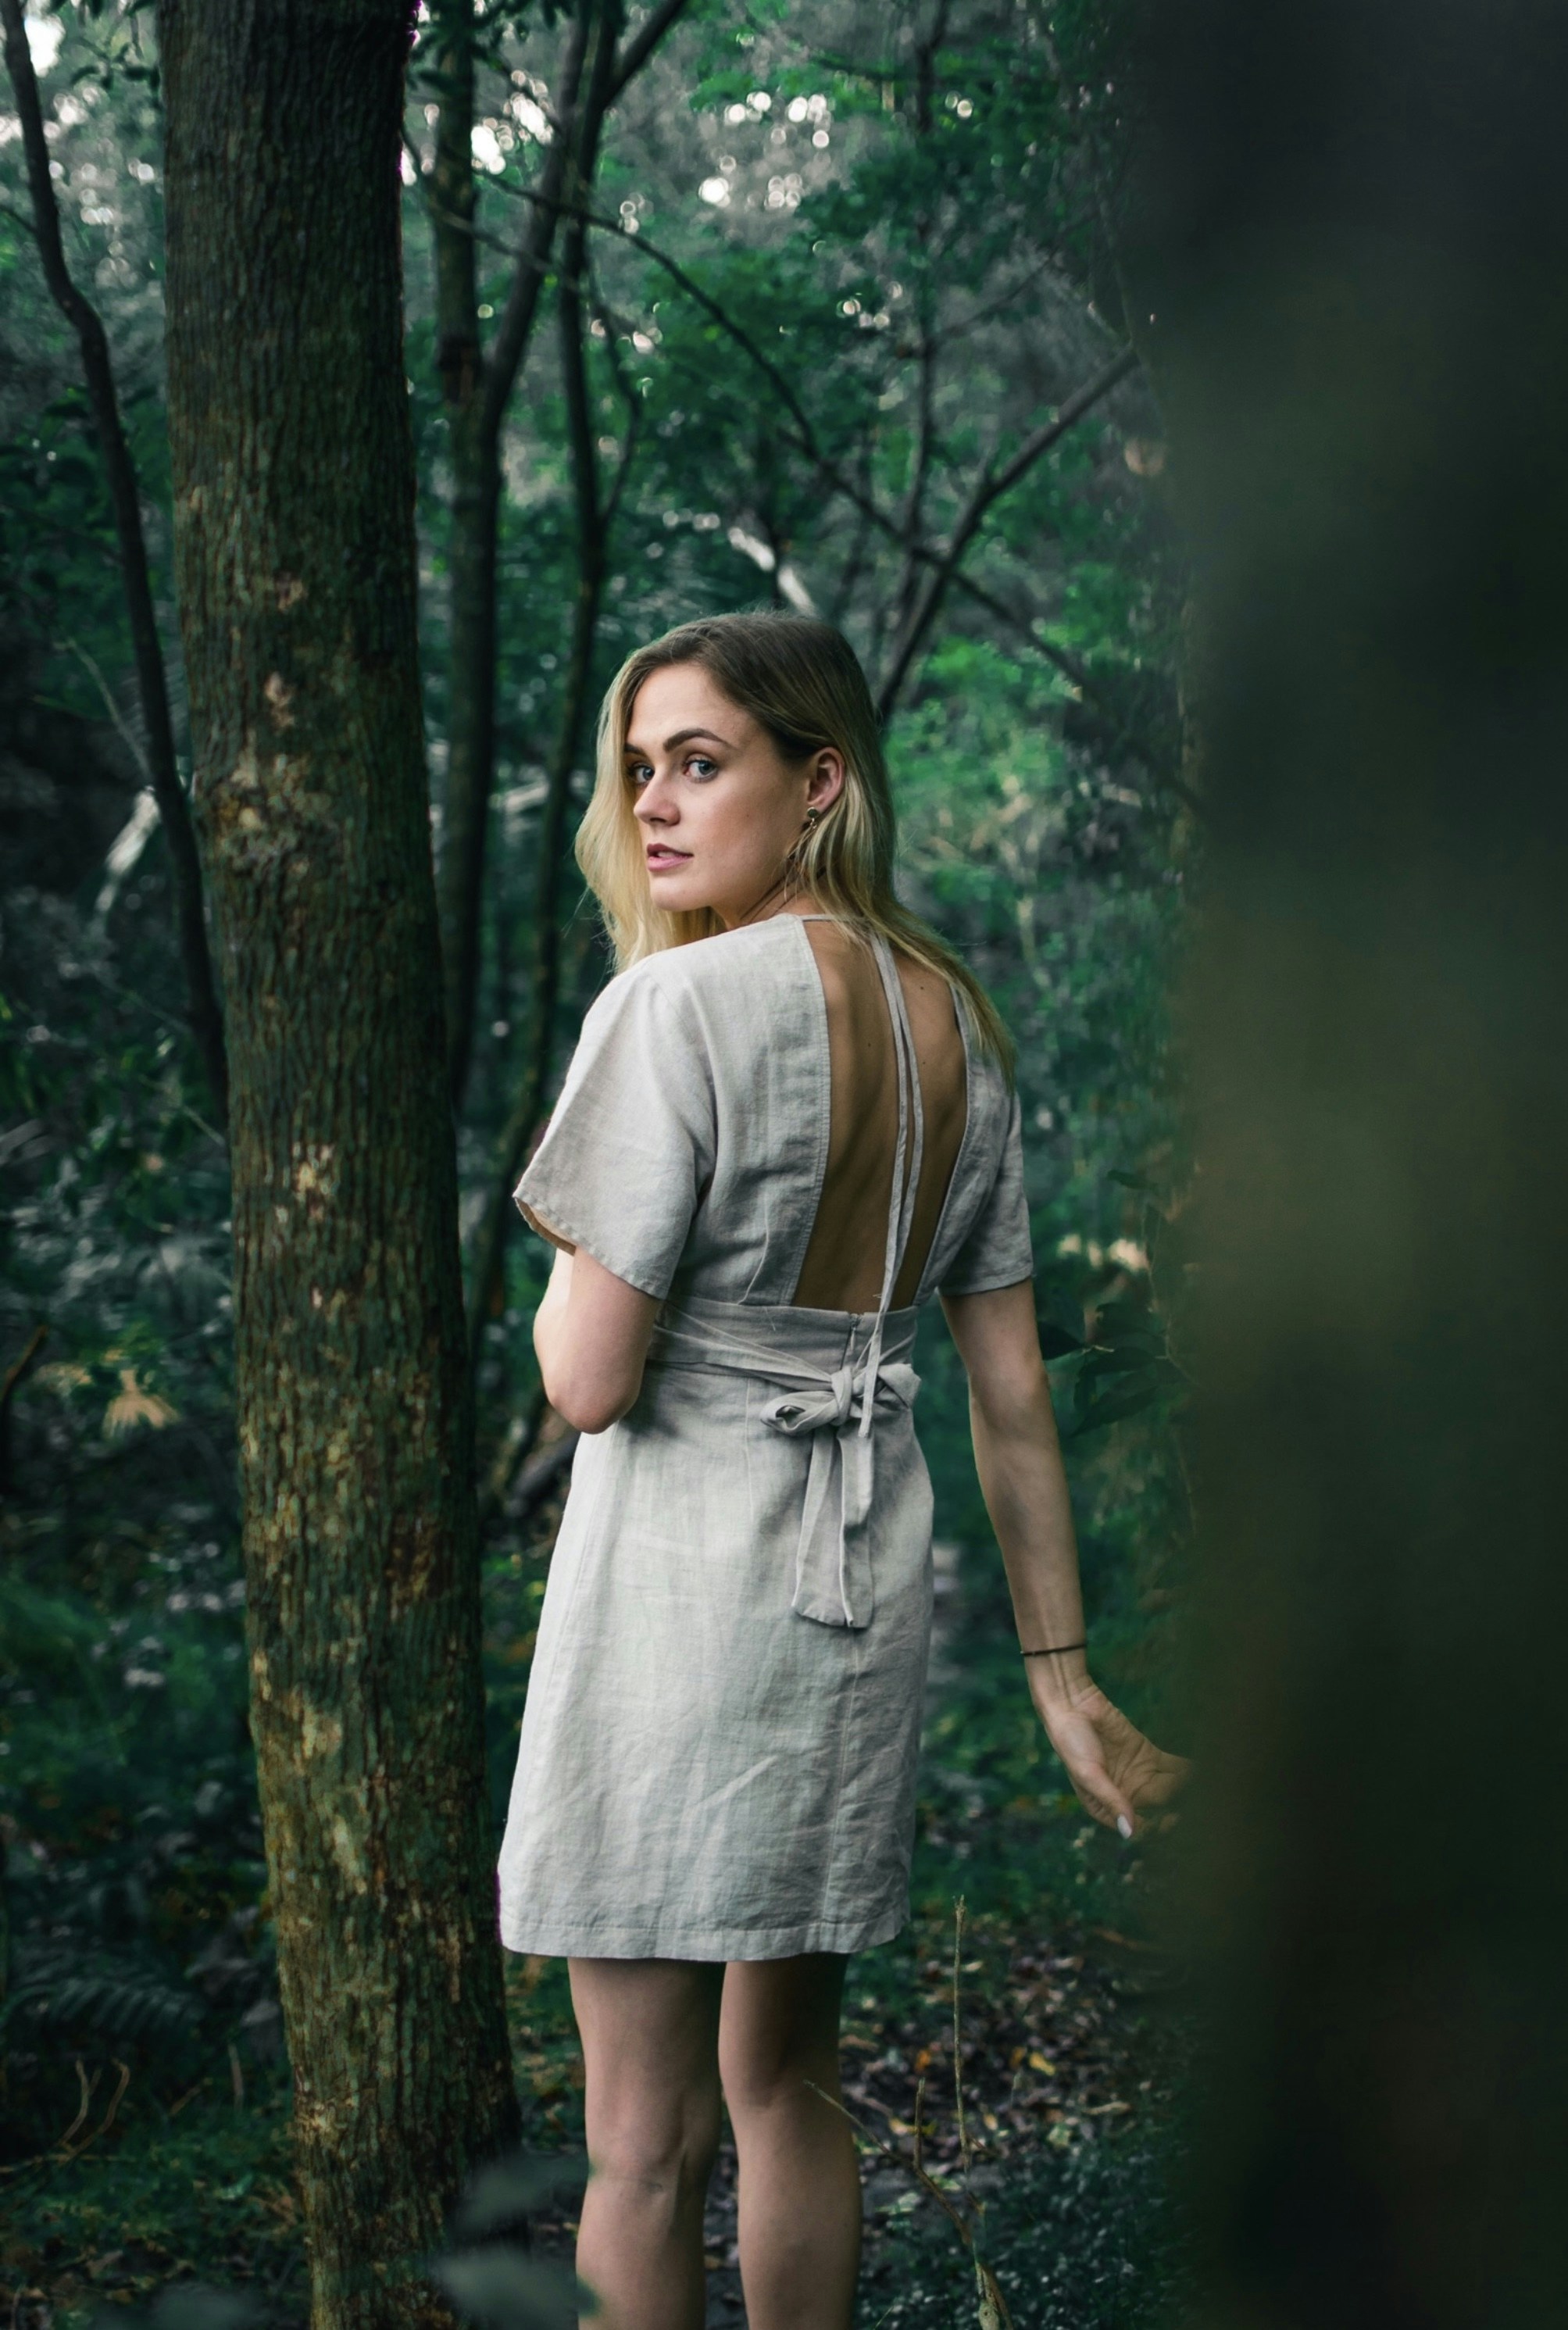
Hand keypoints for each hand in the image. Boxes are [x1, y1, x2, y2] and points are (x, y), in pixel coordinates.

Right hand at [1031, 1672, 1188, 1837]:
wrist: (1073, 1703)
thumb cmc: (1071, 1743)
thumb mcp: (1089, 1774)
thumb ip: (1112, 1801)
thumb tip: (1130, 1832)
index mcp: (1106, 1808)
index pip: (1138, 1828)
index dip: (1158, 1828)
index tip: (1172, 1819)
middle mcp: (1125, 1795)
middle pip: (1158, 1810)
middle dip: (1178, 1810)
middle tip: (1197, 1806)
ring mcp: (1139, 1775)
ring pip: (1169, 1790)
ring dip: (1186, 1791)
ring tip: (1206, 1788)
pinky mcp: (1148, 1754)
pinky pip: (1172, 1767)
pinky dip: (1186, 1771)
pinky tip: (1202, 1772)